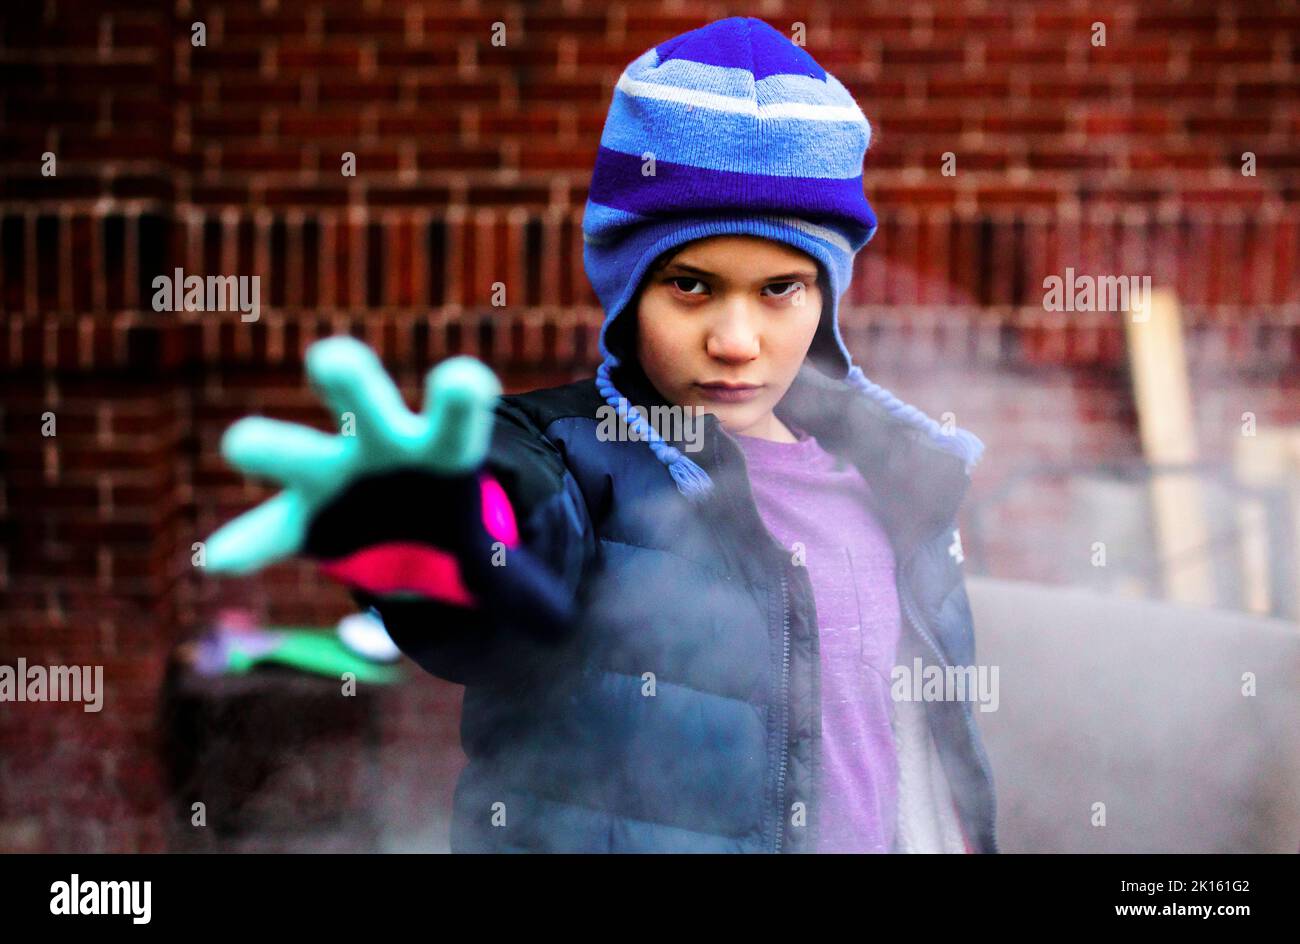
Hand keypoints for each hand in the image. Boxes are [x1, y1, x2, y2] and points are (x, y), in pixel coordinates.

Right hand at [202, 335, 502, 581]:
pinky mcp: (304, 514)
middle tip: (334, 357)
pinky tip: (220, 560)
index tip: (464, 378)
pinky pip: (270, 531)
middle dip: (353, 380)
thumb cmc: (461, 517)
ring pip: (303, 453)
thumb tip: (562, 629)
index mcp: (443, 447)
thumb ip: (525, 585)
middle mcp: (384, 446)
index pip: (456, 420)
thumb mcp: (501, 548)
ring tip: (243, 443)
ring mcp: (335, 474)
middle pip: (369, 406)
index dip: (460, 399)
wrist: (414, 521)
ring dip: (273, 446)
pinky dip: (248, 544)